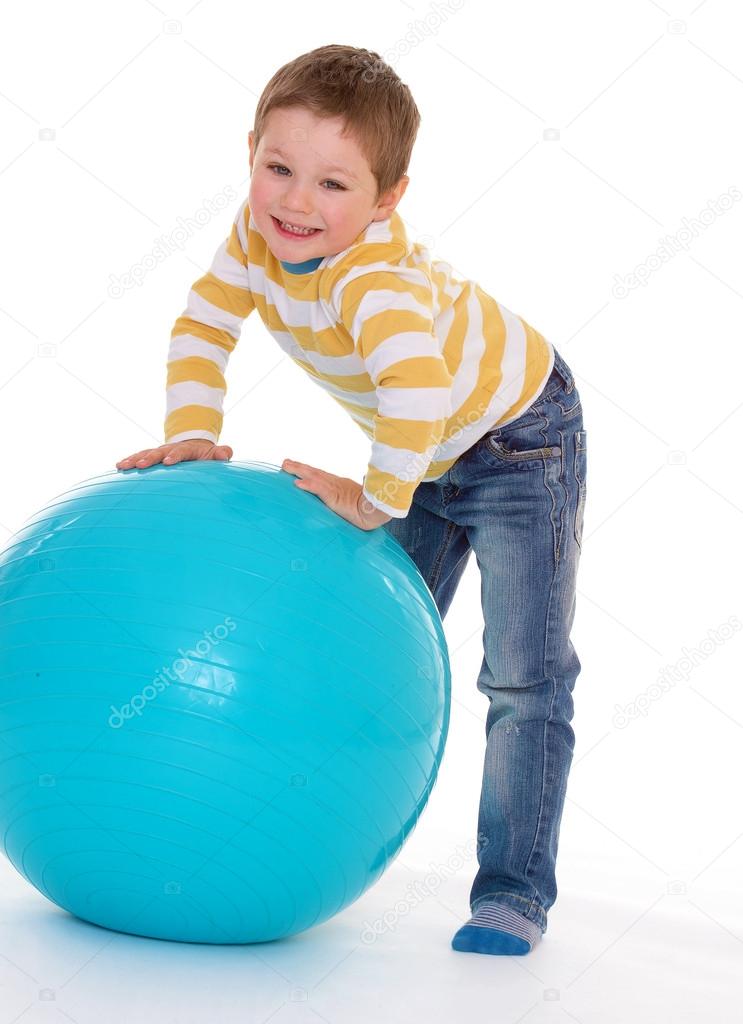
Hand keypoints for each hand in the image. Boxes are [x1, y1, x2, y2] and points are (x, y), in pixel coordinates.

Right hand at [116, 438, 232, 469]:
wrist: (194, 447)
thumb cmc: (206, 456)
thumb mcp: (216, 454)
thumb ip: (222, 453)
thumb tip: (225, 454)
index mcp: (186, 449)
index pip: (180, 451)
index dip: (174, 456)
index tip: (168, 462)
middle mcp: (170, 449)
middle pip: (158, 452)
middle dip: (149, 458)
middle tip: (140, 465)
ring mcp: (159, 452)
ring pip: (144, 453)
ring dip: (134, 459)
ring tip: (123, 466)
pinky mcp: (151, 457)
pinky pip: (139, 457)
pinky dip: (129, 460)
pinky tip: (118, 466)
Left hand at [281, 459, 391, 530]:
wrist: (379, 510)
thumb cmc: (371, 509)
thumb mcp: (357, 503)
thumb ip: (350, 499)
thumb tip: (354, 494)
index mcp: (340, 485)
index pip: (320, 476)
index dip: (308, 471)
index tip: (296, 466)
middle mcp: (336, 483)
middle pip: (314, 472)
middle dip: (299, 467)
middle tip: (285, 462)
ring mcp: (335, 488)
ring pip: (314, 476)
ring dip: (299, 471)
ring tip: (286, 466)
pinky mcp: (335, 496)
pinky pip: (319, 489)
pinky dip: (308, 485)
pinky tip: (297, 483)